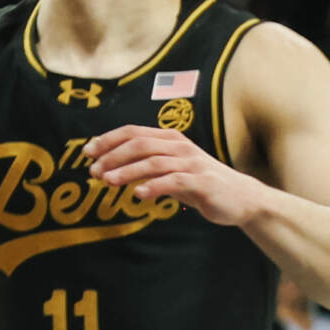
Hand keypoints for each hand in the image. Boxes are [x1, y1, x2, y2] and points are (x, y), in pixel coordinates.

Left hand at [86, 124, 266, 225]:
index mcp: (170, 138)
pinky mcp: (202, 181)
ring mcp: (192, 163)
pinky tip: (139, 194)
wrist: (241, 197)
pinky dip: (154, 186)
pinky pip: (174, 181)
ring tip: (108, 181)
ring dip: (127, 171)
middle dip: (112, 156)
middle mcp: (179, 146)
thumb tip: (110, 167)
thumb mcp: (172, 168)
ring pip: (153, 162)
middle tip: (93, 171)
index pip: (133, 132)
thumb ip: (147, 165)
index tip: (87, 152)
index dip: (108, 140)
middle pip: (139, 144)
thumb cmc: (201, 182)